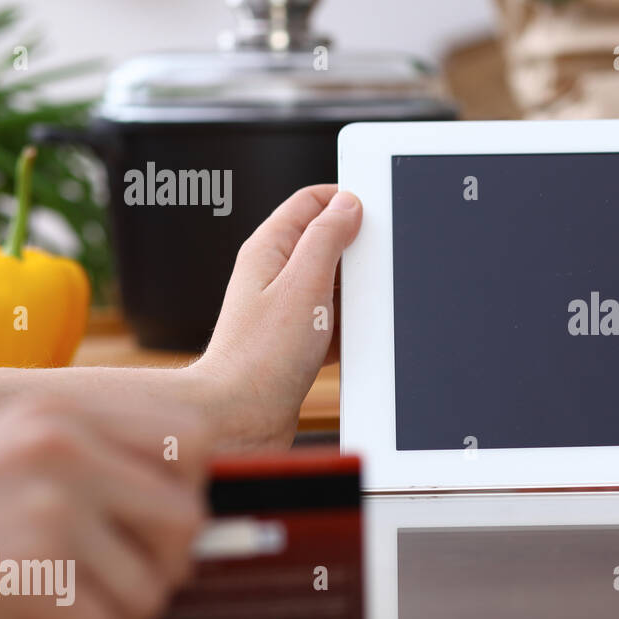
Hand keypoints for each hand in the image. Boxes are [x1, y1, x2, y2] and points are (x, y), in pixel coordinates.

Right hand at [0, 396, 207, 618]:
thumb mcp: (10, 461)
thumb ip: (91, 468)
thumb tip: (189, 514)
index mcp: (62, 414)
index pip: (193, 439)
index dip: (184, 493)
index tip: (145, 531)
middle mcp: (63, 448)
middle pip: (186, 521)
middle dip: (154, 572)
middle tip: (101, 594)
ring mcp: (50, 507)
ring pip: (149, 591)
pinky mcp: (34, 572)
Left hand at [187, 185, 361, 450]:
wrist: (241, 418)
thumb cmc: (261, 357)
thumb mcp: (304, 285)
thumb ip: (327, 238)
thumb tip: (348, 204)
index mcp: (268, 249)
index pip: (312, 201)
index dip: (347, 201)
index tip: (378, 213)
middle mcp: (274, 274)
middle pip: (327, 240)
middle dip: (357, 250)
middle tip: (377, 265)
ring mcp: (285, 308)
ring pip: (335, 284)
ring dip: (356, 292)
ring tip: (362, 308)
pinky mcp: (297, 340)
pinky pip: (335, 320)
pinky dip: (350, 326)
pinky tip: (356, 339)